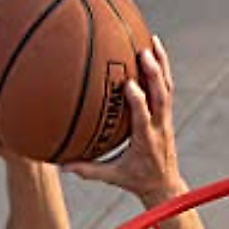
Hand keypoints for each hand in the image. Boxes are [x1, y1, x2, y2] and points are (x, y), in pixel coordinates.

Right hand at [60, 35, 185, 205]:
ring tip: (154, 41)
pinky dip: (163, 69)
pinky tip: (155, 51)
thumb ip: (88, 170)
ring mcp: (166, 120)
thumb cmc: (137, 180)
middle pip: (161, 98)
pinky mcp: (167, 116)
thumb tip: (61, 165)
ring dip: (162, 66)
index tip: (131, 84)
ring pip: (168, 90)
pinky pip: (167, 89)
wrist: (165, 186)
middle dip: (154, 76)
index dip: (139, 102)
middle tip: (144, 52)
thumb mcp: (113, 177)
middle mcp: (160, 128)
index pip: (143, 119)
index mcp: (146, 142)